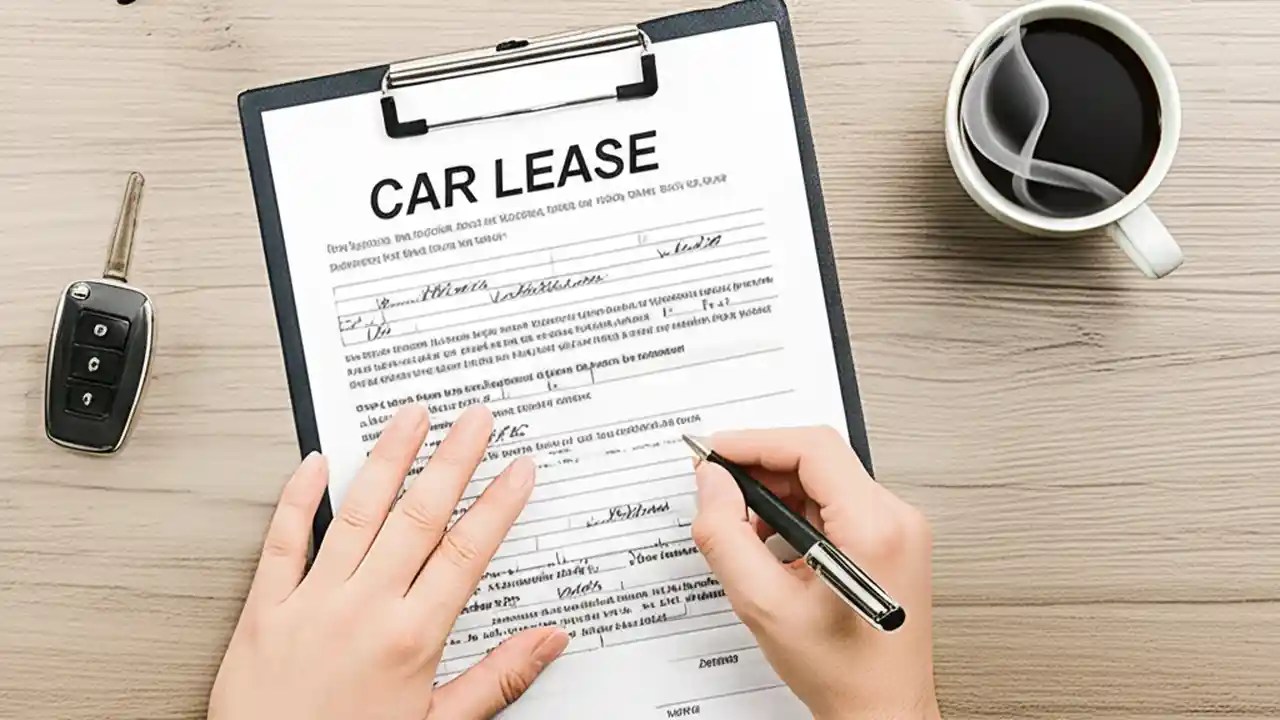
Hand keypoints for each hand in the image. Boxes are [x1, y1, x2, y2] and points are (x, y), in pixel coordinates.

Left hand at [209, 404, 567, 719]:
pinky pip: (282, 540)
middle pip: (420, 517)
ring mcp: (313, 602)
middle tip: (475, 419)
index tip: (518, 469)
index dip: (497, 504)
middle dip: (453, 460)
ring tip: (411, 417)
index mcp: (411, 638)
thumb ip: (497, 678)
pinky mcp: (267, 608)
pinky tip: (317, 461)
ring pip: (359, 513)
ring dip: (390, 459)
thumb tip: (549, 641)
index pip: (467, 552)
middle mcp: (365, 609)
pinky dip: (298, 496)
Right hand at [691, 428, 938, 719]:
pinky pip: (838, 504)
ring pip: (826, 480)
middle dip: (761, 468)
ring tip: (742, 526)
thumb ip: (727, 536)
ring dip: (778, 492)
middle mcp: (896, 520)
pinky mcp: (892, 541)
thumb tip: (712, 485)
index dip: (755, 442)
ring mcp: (899, 530)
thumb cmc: (842, 672)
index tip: (716, 451)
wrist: (883, 712)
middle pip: (819, 459)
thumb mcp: (764, 604)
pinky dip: (798, 511)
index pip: (811, 449)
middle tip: (717, 486)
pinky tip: (771, 541)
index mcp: (874, 529)